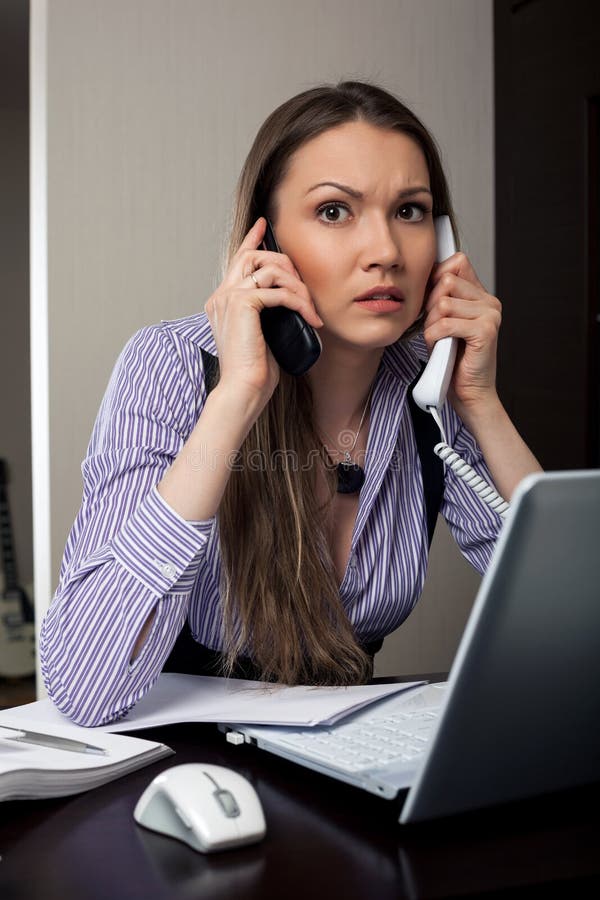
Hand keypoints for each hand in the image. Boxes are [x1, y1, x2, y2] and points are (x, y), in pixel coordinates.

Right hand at [204, 217, 322, 406]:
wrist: (243, 390)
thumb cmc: (255, 372)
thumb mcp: (264, 335)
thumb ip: (268, 314)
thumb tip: (291, 302)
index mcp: (222, 302)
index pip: (237, 260)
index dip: (252, 239)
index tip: (264, 225)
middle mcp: (221, 296)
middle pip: (256, 256)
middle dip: (288, 265)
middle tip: (306, 289)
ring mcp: (229, 298)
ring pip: (271, 270)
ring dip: (299, 288)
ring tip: (311, 311)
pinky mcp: (242, 304)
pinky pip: (278, 291)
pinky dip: (299, 302)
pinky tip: (310, 319)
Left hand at [422, 251, 501, 416]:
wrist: (468, 394)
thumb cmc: (452, 360)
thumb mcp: (441, 322)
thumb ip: (439, 298)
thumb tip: (423, 274)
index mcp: (481, 296)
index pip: (456, 263)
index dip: (436, 280)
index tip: (431, 304)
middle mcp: (490, 301)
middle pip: (446, 281)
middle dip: (431, 306)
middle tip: (435, 329)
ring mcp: (490, 315)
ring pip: (443, 303)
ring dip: (432, 325)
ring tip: (440, 341)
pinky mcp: (485, 331)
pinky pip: (445, 323)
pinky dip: (434, 337)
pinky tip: (441, 347)